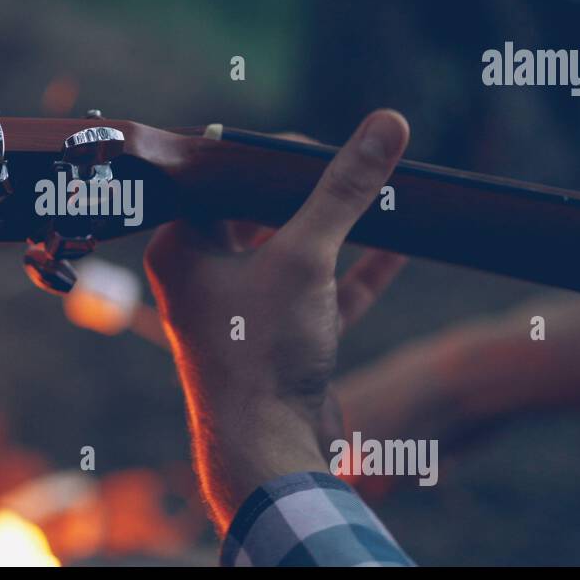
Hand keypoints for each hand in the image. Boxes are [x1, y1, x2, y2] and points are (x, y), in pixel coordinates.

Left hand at [144, 110, 410, 529]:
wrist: (269, 452)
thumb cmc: (261, 353)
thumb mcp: (305, 256)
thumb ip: (344, 190)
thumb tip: (385, 127)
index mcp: (181, 250)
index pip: (223, 182)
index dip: (269, 159)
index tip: (316, 144)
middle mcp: (203, 278)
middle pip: (260, 213)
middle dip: (311, 191)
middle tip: (353, 162)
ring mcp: (243, 311)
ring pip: (294, 253)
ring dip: (339, 228)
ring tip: (380, 191)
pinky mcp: (280, 340)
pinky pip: (321, 293)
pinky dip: (356, 270)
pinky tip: (398, 242)